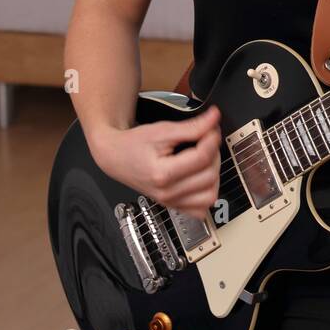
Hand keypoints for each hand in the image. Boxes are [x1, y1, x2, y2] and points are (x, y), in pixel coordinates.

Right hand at [90, 104, 222, 220]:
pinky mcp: (173, 206)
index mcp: (162, 174)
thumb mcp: (162, 130)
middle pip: (209, 176)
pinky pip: (200, 210)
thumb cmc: (134, 144)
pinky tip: (201, 178)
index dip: (212, 138)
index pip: (202, 158)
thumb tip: (214, 119)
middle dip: (214, 153)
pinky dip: (206, 194)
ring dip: (214, 174)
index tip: (212, 128)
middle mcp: (167, 193)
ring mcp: (170, 202)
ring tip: (205, 159)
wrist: (116, 157)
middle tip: (207, 139)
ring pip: (209, 196)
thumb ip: (192, 127)